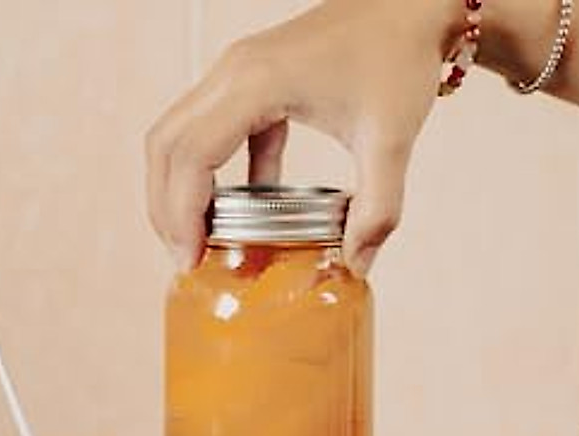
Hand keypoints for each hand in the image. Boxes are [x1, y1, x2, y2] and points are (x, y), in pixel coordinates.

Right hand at [145, 0, 464, 274]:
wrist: (412, 4)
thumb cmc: (399, 53)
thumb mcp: (391, 140)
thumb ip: (378, 209)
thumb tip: (355, 266)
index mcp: (256, 83)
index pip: (191, 155)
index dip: (182, 213)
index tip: (192, 260)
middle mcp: (233, 72)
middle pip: (166, 145)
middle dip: (166, 208)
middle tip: (187, 259)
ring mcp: (236, 73)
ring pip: (178, 136)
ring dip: (179, 191)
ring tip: (200, 241)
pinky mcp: (250, 82)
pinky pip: (210, 132)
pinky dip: (212, 176)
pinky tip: (239, 214)